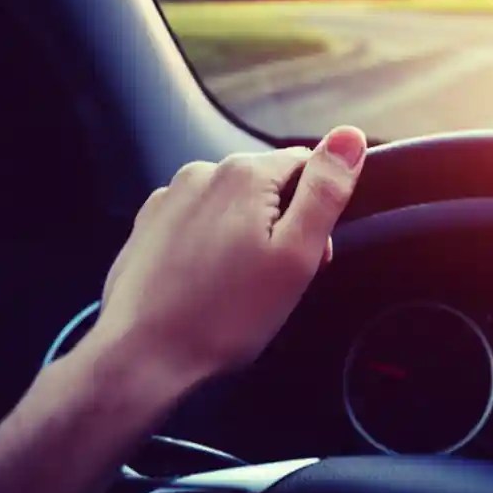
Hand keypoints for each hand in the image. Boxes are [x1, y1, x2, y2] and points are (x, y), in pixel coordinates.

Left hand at [86, 125, 366, 392]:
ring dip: (246, 237)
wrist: (142, 355)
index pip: (307, 165)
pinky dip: (210, 247)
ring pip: (233, 206)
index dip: (318, 211)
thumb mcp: (295, 256)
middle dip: (281, 226)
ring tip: (237, 289)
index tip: (309, 255)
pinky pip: (198, 224)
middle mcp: (203, 172)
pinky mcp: (149, 224)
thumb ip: (325, 191)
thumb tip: (349, 136)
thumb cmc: (224, 316)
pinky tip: (206, 287)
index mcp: (244, 173)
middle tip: (274, 282)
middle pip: (269, 186)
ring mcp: (170, 197)